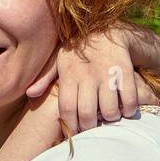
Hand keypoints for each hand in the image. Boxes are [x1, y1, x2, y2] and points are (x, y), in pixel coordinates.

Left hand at [26, 27, 143, 132]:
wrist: (106, 28)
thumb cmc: (79, 49)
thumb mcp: (60, 59)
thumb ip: (46, 77)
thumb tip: (30, 93)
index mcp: (69, 74)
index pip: (66, 109)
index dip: (71, 126)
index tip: (75, 131)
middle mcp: (87, 75)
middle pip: (87, 114)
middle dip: (90, 127)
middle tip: (92, 128)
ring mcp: (107, 74)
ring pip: (109, 110)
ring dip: (110, 120)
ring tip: (109, 118)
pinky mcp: (125, 71)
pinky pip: (129, 100)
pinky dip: (128, 110)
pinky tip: (125, 109)